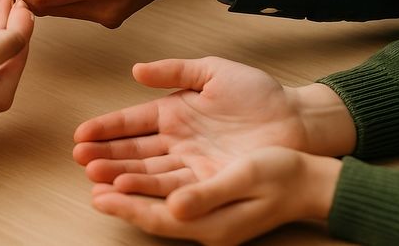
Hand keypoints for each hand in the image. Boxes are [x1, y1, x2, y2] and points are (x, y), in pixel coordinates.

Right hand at [73, 58, 354, 187]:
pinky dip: (148, 188)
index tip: (81, 134)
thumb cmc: (259, 94)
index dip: (106, 127)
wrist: (297, 120)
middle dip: (104, 155)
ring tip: (95, 176)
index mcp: (174, 113)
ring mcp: (191, 163)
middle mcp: (177, 141)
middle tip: (80, 159)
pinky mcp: (208, 181)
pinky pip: (173, 186)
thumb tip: (137, 71)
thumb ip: (174, 71)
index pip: (132, 122)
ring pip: (147, 171)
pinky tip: (126, 188)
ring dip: (120, 173)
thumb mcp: (213, 72)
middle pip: (133, 150)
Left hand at [89, 147, 340, 244]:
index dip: (126, 205)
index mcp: (211, 222)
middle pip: (151, 213)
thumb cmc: (282, 175)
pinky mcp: (208, 199)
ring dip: (129, 189)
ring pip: (157, 202)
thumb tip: (174, 206)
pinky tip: (133, 175)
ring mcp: (205, 213)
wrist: (310, 180)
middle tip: (89, 185)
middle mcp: (203, 222)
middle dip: (119, 198)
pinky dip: (147, 186)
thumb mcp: (245, 177)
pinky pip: (169, 195)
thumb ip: (208, 194)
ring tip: (100, 177)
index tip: (99, 194)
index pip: (157, 217)